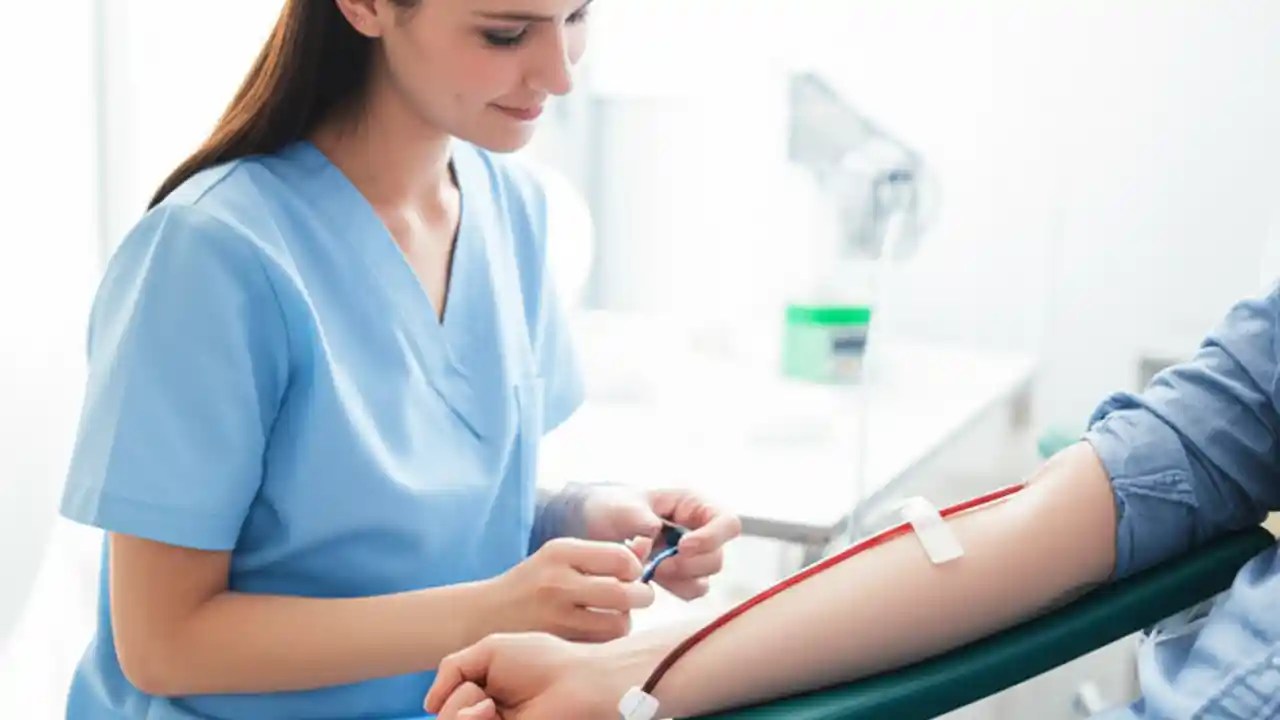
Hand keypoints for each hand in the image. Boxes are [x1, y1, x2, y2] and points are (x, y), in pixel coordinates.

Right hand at [424, 633, 624, 719]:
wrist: (577, 683)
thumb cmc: (542, 661)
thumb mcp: (490, 651)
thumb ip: (453, 669)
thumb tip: (429, 704)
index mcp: (484, 690)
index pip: (445, 700)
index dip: (449, 692)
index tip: (475, 683)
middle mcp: (486, 714)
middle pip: (444, 716)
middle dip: (456, 703)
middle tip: (486, 697)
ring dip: (461, 712)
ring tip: (490, 706)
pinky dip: (469, 718)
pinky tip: (492, 713)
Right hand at [490, 538, 654, 642]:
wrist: (484, 614)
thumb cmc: (532, 583)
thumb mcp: (561, 557)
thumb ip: (604, 553)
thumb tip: (648, 546)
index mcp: (561, 552)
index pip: (621, 558)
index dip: (635, 568)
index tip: (629, 573)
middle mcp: (558, 582)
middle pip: (626, 593)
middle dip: (641, 596)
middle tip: (637, 597)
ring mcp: (557, 616)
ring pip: (619, 623)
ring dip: (624, 620)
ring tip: (613, 615)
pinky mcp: (557, 642)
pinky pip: (602, 643)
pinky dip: (607, 638)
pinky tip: (596, 630)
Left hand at [583, 486, 742, 599]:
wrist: (591, 526)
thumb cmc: (611, 507)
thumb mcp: (621, 506)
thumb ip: (639, 517)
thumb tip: (656, 531)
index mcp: (693, 504)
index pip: (727, 522)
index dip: (712, 538)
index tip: (683, 547)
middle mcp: (700, 529)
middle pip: (717, 557)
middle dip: (687, 565)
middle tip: (657, 564)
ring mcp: (693, 554)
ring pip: (705, 577)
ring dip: (679, 578)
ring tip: (649, 568)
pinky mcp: (682, 575)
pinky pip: (692, 590)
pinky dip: (674, 588)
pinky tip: (651, 576)